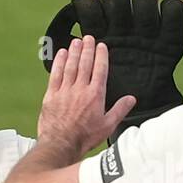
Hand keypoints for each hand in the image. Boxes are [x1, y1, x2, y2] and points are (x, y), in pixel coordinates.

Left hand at [37, 36, 136, 157]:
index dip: (101, 56)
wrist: (61, 144)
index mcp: (95, 95)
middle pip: (85, 64)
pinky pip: (55, 74)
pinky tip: (62, 54)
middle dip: (87, 49)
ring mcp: (64, 91)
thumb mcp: (108, 126)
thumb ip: (120, 110)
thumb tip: (131, 99)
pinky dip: (59, 62)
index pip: (100, 70)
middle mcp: (80, 89)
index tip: (101, 46)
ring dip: (74, 52)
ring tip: (77, 41)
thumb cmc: (84, 137)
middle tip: (89, 38)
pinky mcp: (51, 95)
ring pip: (70, 66)